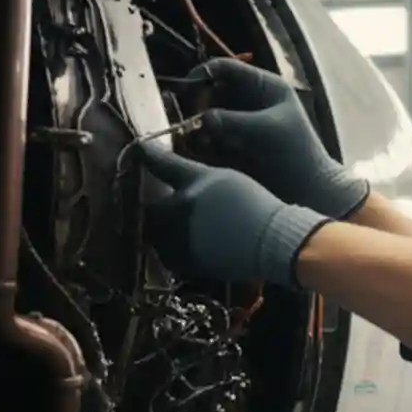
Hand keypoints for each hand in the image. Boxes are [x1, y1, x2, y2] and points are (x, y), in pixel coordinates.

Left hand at [138, 142, 330, 287]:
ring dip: (160, 230)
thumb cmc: (256, 205)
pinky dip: (172, 249)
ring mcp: (181, 238)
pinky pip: (168, 254)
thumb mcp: (226, 178)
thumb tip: (167, 168)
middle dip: (154, 206)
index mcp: (193, 184)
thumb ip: (193, 174)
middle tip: (160, 205)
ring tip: (174, 228)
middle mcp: (181, 210)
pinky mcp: (186, 263)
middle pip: (150, 208)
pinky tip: (187, 244)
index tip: (138, 149)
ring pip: (155, 234)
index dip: (146, 155)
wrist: (274, 241)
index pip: (161, 164)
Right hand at [191, 57, 369, 218]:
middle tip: (190, 121)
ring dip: (199, 124)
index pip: (226, 68)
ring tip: (199, 139)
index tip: (185, 91)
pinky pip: (210, 135)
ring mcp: (240, 121)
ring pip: (208, 113)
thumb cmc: (296, 154)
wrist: (307, 189)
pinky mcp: (233, 143)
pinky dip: (204, 140)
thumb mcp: (267, 131)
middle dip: (198, 103)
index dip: (204, 74)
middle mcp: (249, 100)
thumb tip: (203, 117)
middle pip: (212, 90)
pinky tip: (204, 150)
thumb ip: (235, 120)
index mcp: (264, 86)